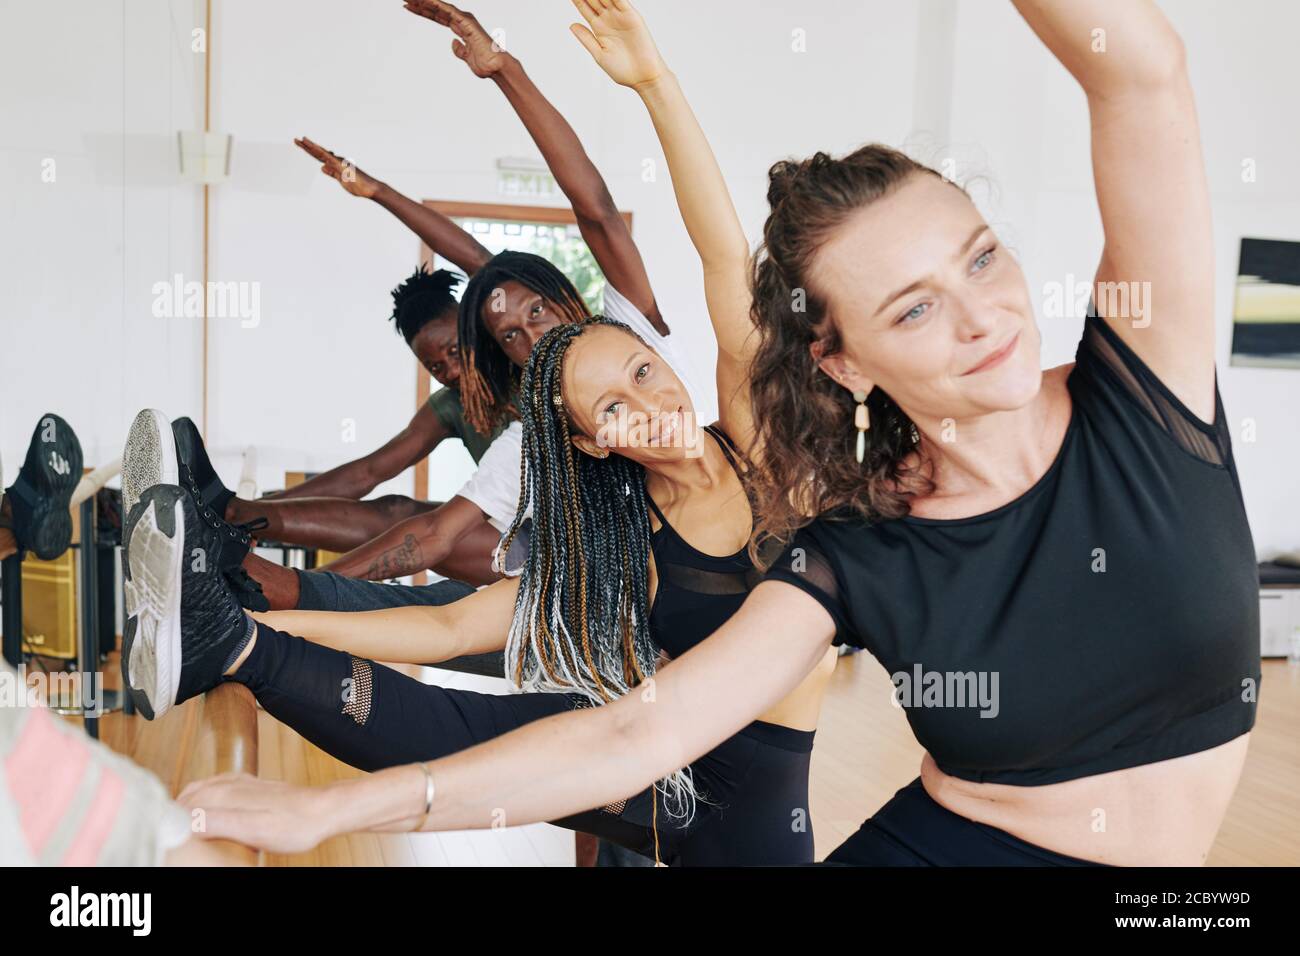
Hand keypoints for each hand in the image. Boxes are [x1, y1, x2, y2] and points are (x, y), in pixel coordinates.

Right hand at [179, 772, 335, 854]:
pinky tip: (203, 812)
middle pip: (182, 799)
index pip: (178, 809)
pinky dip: (199, 799)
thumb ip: (220, 823)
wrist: (322, 810)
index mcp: (222, 794)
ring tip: (179, 830)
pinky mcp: (246, 786)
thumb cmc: (294, 824)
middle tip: (168, 839)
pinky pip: (211, 788)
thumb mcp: (255, 831)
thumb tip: (187, 821)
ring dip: (183, 807)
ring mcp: (236, 783)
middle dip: (171, 817)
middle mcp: (225, 784)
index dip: (167, 826)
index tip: (164, 841)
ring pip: (195, 792)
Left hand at [293, 136, 381, 198]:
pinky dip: (319, 151)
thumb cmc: (358, 186)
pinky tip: (311, 146)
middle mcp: (336, 160)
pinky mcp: (340, 164)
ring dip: (311, 146)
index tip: (302, 146)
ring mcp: (338, 162)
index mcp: (335, 165)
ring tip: (301, 140)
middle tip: (295, 140)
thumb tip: (322, 167)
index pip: (320, 157)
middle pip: (318, 153)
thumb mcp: (341, 180)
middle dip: (307, 147)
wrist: (369, 188)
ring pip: (321, 152)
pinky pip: (327, 156)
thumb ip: (332, 173)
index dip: (310, 152)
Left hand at [404, 0, 508, 78]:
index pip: (437, 17)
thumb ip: (459, 50)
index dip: (423, 12)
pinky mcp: (466, 21)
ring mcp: (463, 20)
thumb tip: (453, 43)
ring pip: (440, 7)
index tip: (409, 8)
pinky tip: (425, 0)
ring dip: (424, 2)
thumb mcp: (467, 58)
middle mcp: (461, 21)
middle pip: (436, 10)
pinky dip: (436, 4)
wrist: (496, 67)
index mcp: (460, 29)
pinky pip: (447, 10)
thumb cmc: (485, 64)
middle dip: (420, 4)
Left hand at [569, 0, 665, 90]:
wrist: (643, 77)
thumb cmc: (623, 70)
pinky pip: (621, 0)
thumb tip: (572, 25)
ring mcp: (620, 16)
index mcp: (598, 28)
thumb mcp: (599, 54)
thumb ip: (586, 38)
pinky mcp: (632, 16)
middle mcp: (608, 19)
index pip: (584, 7)